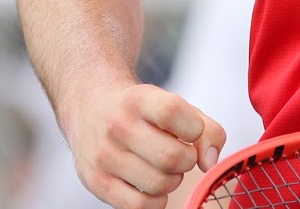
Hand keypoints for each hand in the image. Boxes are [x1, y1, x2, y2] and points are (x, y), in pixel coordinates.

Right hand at [69, 82, 226, 208]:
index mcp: (137, 100)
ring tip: (163, 167)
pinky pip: (140, 206)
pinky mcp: (96, 181)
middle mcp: (117, 126)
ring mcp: (104, 155)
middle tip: (180, 154)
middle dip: (187, 160)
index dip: (193, 127)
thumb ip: (206, 129)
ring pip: (159, 184)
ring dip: (173, 180)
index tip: (190, 131)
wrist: (90, 108)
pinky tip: (152, 185)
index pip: (172, 112)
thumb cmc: (140, 111)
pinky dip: (157, 200)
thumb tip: (209, 161)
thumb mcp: (172, 104)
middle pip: (172, 157)